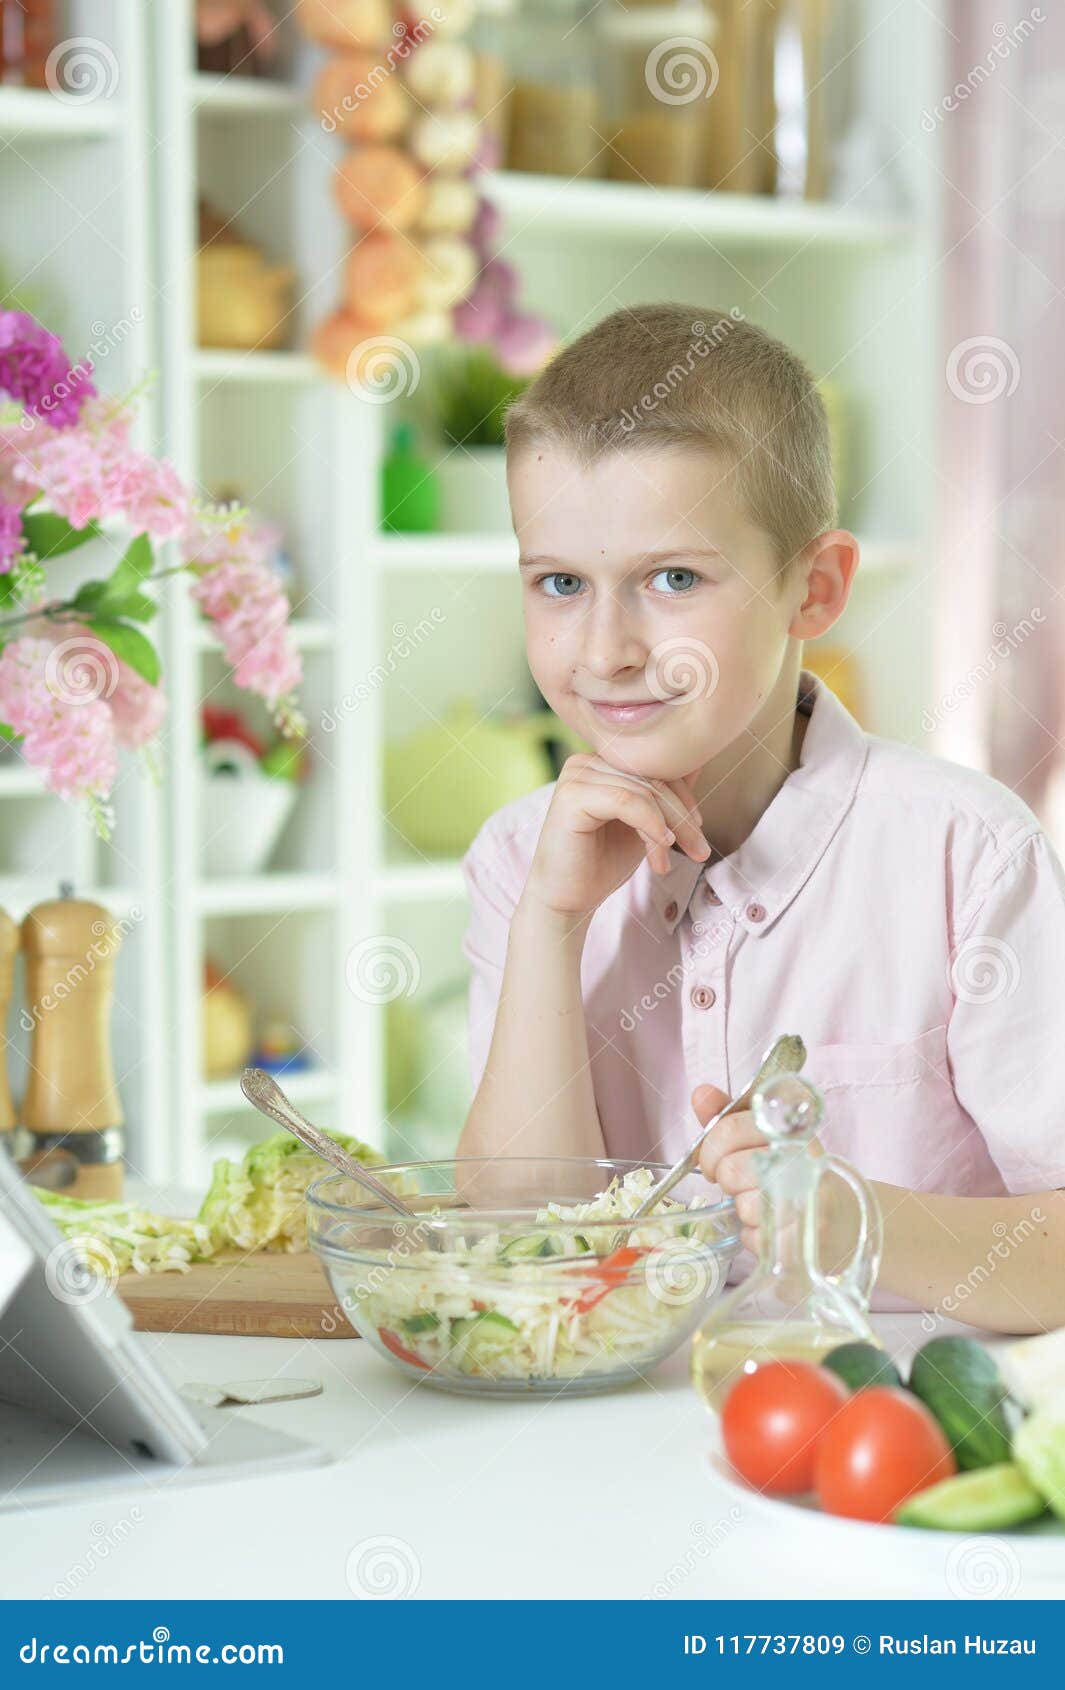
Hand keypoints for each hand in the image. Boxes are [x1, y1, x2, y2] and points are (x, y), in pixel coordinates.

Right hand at [524, 754, 710, 919]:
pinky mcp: (571, 796)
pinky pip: (626, 801)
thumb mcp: (645, 825)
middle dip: (683, 816)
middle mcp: (586, 762)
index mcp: (601, 763)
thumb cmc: (602, 864)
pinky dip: (651, 825)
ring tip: (667, 862)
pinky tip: (661, 848)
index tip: (699, 830)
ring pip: (644, 791)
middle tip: (700, 851)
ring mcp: (576, 776)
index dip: (684, 796)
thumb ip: (664, 794)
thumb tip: (698, 762)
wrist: (567, 900)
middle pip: (652, 777)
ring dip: (668, 828)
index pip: (655, 765)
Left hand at [694, 1081, 827, 1257]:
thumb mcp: (767, 1140)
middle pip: (730, 1170)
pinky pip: (756, 1238)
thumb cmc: (798, 1175)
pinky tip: (776, 1228)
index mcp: (789, 1129)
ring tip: (766, 1206)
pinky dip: (757, 1237)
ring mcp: (809, 1200)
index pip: (729, 1129)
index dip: (710, 1150)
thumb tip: (700, 1094)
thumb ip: (730, 1119)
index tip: (713, 1163)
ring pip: (744, 1206)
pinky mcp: (807, 1237)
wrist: (847, 1217)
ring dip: (745, 1212)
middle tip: (744, 1186)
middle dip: (729, 1183)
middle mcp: (803, 1159)